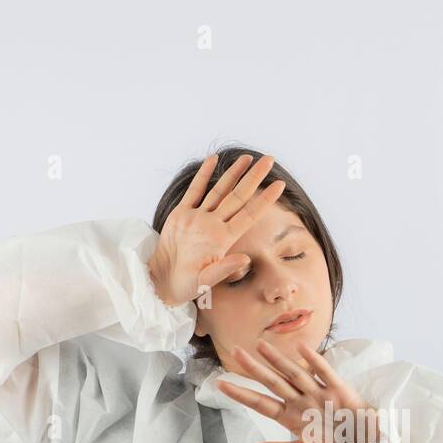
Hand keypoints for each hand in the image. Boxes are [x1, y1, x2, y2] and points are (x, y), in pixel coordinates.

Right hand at [147, 154, 285, 306]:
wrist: (162, 281)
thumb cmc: (186, 285)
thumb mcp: (206, 281)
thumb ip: (225, 269)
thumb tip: (246, 259)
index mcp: (223, 239)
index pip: (250, 214)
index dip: (265, 199)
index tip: (280, 184)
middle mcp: (214, 225)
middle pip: (238, 196)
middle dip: (254, 178)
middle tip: (268, 159)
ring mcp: (198, 217)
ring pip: (220, 190)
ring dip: (233, 173)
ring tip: (247, 157)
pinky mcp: (181, 214)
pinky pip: (195, 191)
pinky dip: (203, 175)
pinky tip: (213, 160)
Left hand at [217, 338, 381, 442]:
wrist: (364, 441)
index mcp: (290, 416)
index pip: (261, 403)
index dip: (242, 393)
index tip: (221, 384)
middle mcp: (301, 401)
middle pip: (274, 383)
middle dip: (254, 369)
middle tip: (234, 352)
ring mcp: (318, 394)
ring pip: (295, 374)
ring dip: (278, 360)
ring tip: (260, 346)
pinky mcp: (338, 391)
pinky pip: (325, 374)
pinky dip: (315, 362)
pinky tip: (302, 348)